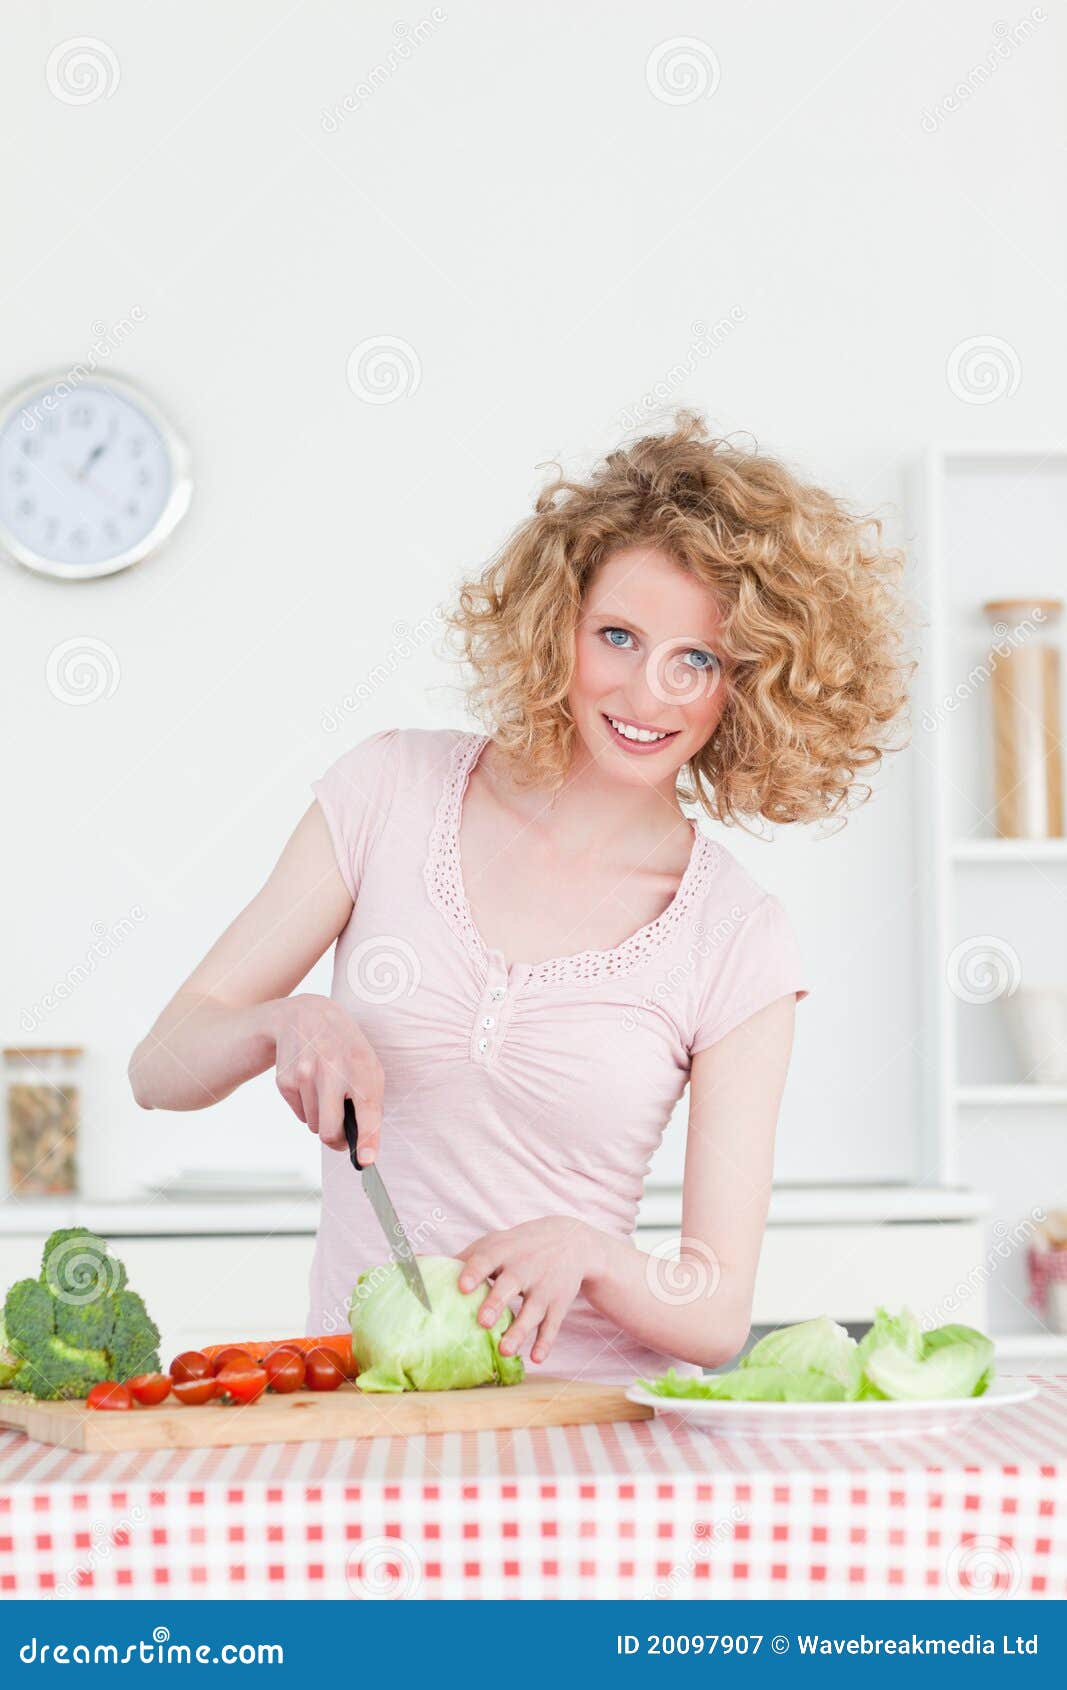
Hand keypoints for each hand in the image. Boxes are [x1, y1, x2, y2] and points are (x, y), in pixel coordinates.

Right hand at [270, 993, 383, 1155]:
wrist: (307, 1015)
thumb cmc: (346, 1048)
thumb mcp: (368, 1066)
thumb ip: (371, 1104)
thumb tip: (366, 1148)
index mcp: (362, 1067)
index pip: (367, 1111)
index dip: (367, 1140)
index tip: (365, 1161)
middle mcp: (333, 1069)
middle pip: (329, 1131)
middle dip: (335, 1140)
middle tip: (341, 1135)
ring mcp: (305, 1073)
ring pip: (313, 1125)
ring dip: (321, 1117)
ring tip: (326, 1091)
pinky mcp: (285, 1079)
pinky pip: (299, 1114)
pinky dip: (306, 1107)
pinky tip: (310, 1082)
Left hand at [457, 1218, 606, 1364]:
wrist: (570, 1240)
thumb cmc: (517, 1247)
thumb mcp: (494, 1245)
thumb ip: (460, 1258)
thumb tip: (414, 1263)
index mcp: (503, 1252)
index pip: (486, 1259)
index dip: (474, 1272)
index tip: (462, 1287)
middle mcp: (524, 1268)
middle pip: (510, 1285)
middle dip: (497, 1303)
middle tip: (482, 1321)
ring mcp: (543, 1287)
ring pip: (532, 1311)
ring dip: (519, 1331)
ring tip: (505, 1350)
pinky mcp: (559, 1303)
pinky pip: (552, 1325)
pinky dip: (545, 1342)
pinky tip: (535, 1359)